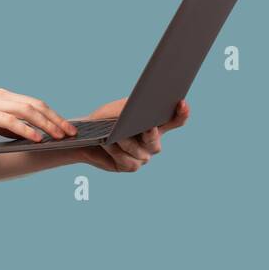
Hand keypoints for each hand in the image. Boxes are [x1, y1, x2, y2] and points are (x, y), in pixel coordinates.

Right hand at [0, 88, 77, 142]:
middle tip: (72, 132)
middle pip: (36, 105)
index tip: (67, 126)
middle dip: (56, 119)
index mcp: (1, 96)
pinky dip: (25, 129)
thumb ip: (3, 124)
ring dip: (46, 124)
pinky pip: (9, 121)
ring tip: (60, 136)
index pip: (34, 103)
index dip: (53, 114)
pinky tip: (36, 138)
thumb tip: (24, 134)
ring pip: (27, 112)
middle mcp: (0, 96)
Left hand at [75, 98, 190, 171]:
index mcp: (155, 124)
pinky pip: (127, 161)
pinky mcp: (130, 166)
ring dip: (126, 141)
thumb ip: (133, 108)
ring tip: (114, 134)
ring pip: (141, 152)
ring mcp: (143, 156)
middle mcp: (152, 142)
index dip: (181, 113)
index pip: (175, 120)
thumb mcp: (117, 108)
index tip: (181, 103)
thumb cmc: (105, 119)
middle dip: (151, 135)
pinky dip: (116, 151)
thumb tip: (142, 108)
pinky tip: (106, 143)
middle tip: (148, 127)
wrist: (87, 135)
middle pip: (156, 141)